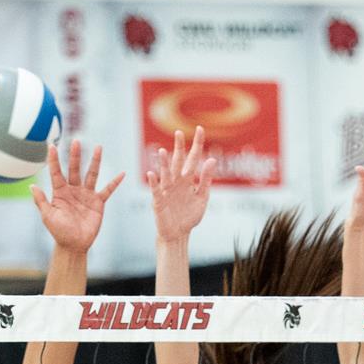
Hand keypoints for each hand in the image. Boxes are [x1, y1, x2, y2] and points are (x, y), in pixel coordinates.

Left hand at [33, 138, 123, 253]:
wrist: (74, 245)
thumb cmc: (59, 232)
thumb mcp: (48, 216)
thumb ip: (41, 201)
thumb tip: (32, 186)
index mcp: (60, 192)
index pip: (56, 172)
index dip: (53, 159)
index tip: (51, 146)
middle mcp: (73, 190)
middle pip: (74, 169)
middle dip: (75, 156)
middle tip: (76, 141)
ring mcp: (86, 195)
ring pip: (91, 174)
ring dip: (95, 161)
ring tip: (98, 147)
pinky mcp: (98, 202)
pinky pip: (107, 190)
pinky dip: (115, 182)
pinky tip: (122, 173)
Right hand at [146, 127, 215, 241]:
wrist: (178, 234)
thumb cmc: (189, 216)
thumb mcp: (202, 198)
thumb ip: (206, 180)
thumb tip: (212, 160)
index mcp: (188, 179)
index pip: (193, 158)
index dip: (197, 144)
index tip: (199, 129)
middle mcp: (176, 181)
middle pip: (178, 161)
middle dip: (178, 148)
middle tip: (179, 133)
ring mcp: (167, 190)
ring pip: (165, 174)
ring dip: (163, 164)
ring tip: (162, 152)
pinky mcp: (158, 201)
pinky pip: (156, 190)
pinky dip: (153, 182)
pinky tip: (151, 174)